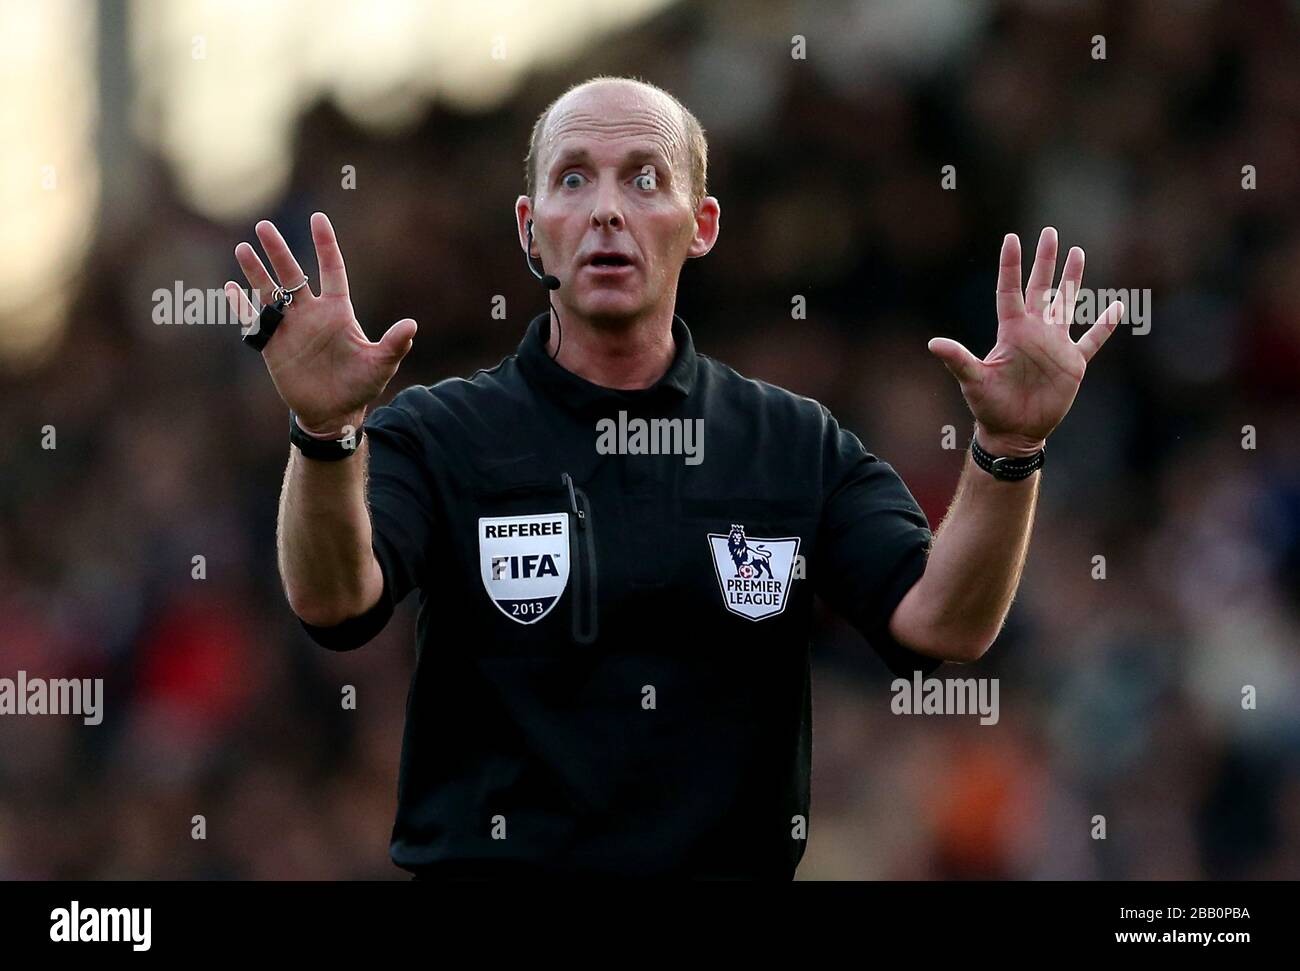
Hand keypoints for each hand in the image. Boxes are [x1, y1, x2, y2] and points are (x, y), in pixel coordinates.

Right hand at [225, 212, 416, 435]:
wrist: (334, 412)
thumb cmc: (360, 385)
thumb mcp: (380, 365)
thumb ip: (394, 345)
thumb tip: (412, 326)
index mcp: (337, 311)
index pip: (331, 269)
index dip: (325, 244)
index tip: (318, 218)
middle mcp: (311, 313)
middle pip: (292, 275)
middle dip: (278, 251)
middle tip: (264, 226)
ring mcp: (290, 327)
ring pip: (269, 292)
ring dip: (256, 272)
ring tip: (243, 248)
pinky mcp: (272, 346)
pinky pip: (253, 322)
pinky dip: (241, 306)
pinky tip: (230, 288)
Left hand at [927, 227, 1123, 456]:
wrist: (1013, 431)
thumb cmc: (989, 406)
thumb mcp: (973, 381)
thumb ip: (958, 359)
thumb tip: (933, 343)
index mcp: (1011, 331)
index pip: (1010, 290)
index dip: (1011, 265)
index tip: (1012, 238)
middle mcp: (1034, 331)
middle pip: (1041, 287)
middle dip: (1046, 260)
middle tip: (1050, 232)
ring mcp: (1055, 345)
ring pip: (1067, 303)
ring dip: (1073, 280)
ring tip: (1077, 252)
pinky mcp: (1073, 363)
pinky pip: (1092, 339)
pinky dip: (1105, 325)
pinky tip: (1117, 306)